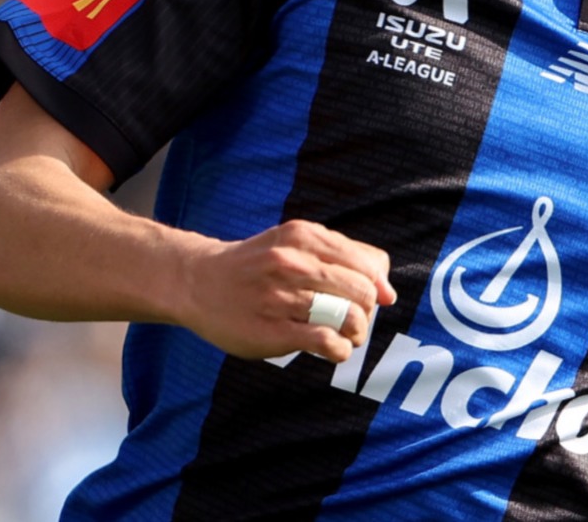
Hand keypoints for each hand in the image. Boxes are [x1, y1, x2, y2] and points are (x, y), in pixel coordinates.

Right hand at [180, 220, 397, 365]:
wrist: (198, 282)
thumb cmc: (257, 265)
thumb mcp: (294, 242)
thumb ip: (342, 256)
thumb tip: (388, 293)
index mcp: (304, 236)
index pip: (368, 263)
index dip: (378, 287)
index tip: (371, 300)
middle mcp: (293, 262)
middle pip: (362, 291)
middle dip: (368, 311)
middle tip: (356, 321)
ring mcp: (281, 297)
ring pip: (348, 317)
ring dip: (357, 333)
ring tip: (346, 336)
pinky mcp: (272, 331)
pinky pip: (326, 343)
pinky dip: (340, 351)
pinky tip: (333, 350)